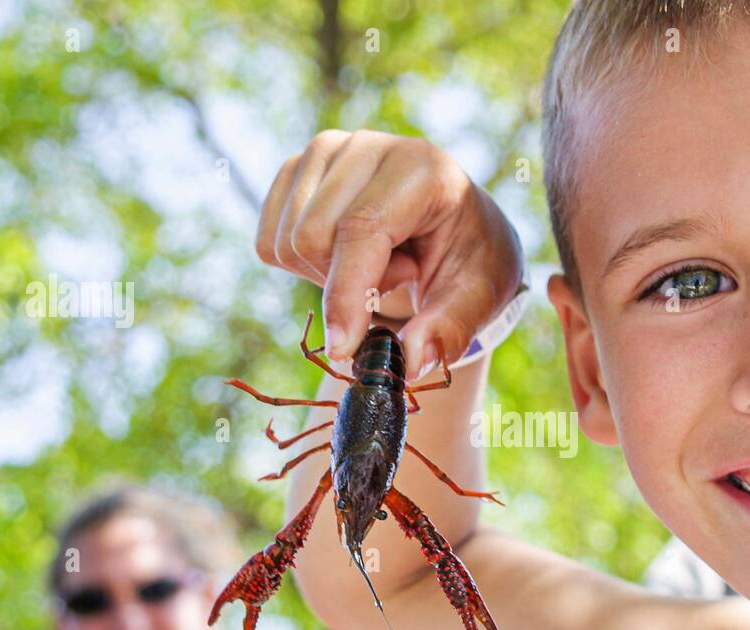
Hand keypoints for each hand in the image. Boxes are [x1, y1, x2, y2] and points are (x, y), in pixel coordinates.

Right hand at [256, 130, 525, 379]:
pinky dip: (304, 267)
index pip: (361, 229)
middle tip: (399, 277)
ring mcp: (324, 152)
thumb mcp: (480, 296)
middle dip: (348, 284)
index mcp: (421, 167)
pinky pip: (269, 243)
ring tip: (380, 261)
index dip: (346, 293)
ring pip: (286, 243)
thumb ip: (450, 328)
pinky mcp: (294, 171)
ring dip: (328, 276)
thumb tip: (412, 362)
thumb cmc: (469, 258)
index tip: (343, 349)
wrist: (456, 227)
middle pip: (312, 238)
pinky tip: (349, 253)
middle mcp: (366, 147)